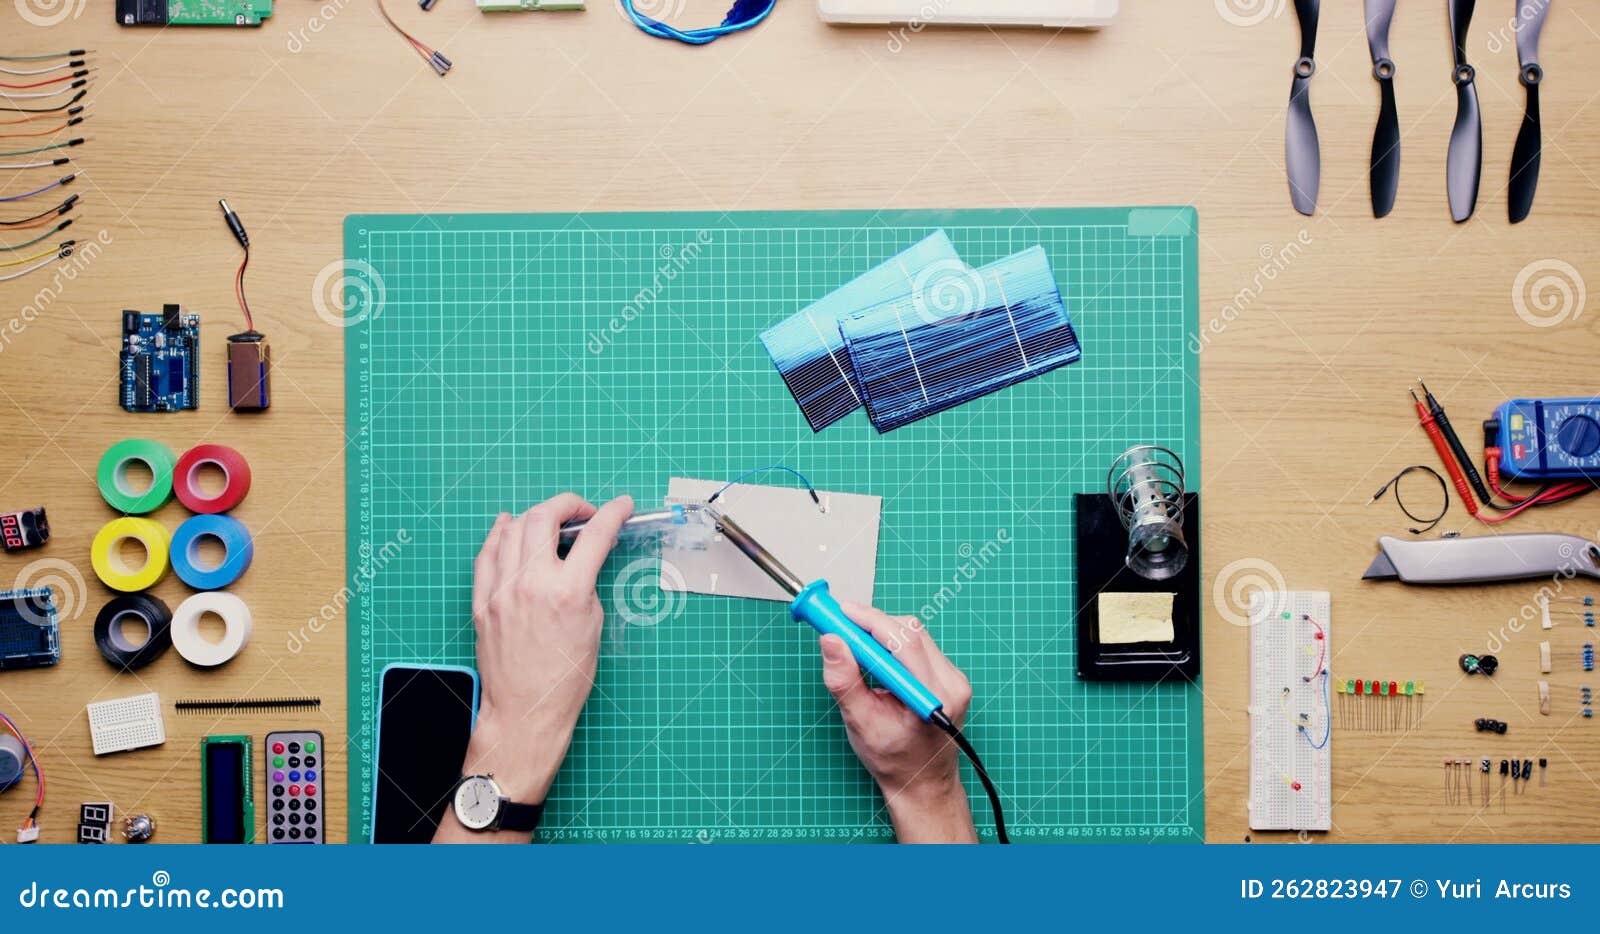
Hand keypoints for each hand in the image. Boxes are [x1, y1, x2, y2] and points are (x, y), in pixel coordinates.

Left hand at [437, 492, 632, 842]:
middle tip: (582, 513)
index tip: (621, 506)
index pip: (595, 535)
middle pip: (545, 517)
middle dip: (568, 504)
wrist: (526, 710)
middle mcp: (531, 583)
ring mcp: (502, 590)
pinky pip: (486, 554)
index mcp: (568, 592)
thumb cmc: (564, 677)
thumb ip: (586, 584)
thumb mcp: (593, 625)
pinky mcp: (483, 601)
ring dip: (535, 516)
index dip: (613, 513)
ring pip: (512, 529)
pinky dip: (499, 534)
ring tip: (548, 521)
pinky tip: (508, 526)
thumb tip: (583, 557)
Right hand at [818, 601, 976, 843]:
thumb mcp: (861, 723)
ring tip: (855, 644)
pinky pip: (920, 645)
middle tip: (840, 624)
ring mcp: (954, 679)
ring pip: (915, 635)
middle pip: (910, 632)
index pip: (903, 642)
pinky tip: (876, 657)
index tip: (841, 612)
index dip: (869, 621)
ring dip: (882, 633)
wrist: (922, 782)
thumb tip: (831, 642)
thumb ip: (844, 681)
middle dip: (872, 623)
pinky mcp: (949, 677)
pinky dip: (894, 644)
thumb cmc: (894, 760)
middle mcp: (951, 684)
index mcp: (933, 697)